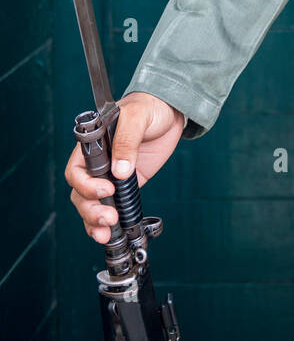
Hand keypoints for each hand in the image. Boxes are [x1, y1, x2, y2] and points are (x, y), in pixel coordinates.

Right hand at [65, 92, 184, 243]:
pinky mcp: (126, 186)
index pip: (76, 170)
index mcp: (92, 145)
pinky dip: (108, 222)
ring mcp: (110, 176)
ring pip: (90, 204)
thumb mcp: (137, 116)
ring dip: (94, 221)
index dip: (86, 184)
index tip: (107, 189)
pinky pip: (111, 206)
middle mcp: (97, 163)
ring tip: (105, 232)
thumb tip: (120, 171)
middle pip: (80, 193)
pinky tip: (111, 233)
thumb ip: (127, 140)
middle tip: (109, 217)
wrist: (170, 111)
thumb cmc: (148, 107)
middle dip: (91, 208)